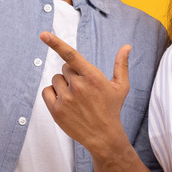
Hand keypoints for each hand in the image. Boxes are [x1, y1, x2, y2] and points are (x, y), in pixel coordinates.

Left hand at [40, 32, 130, 158]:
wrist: (103, 136)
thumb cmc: (112, 109)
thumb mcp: (121, 86)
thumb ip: (121, 64)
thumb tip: (127, 46)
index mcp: (92, 77)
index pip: (71, 55)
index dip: (56, 43)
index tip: (44, 35)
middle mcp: (78, 86)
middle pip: (64, 68)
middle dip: (72, 75)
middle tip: (83, 89)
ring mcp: (66, 99)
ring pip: (56, 79)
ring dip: (63, 85)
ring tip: (76, 98)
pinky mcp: (56, 110)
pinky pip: (47, 91)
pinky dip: (53, 94)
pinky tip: (65, 102)